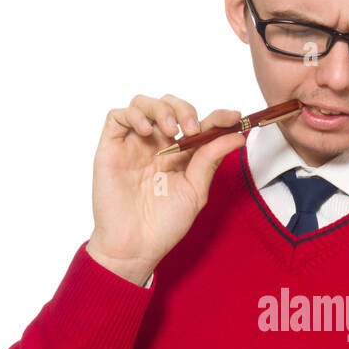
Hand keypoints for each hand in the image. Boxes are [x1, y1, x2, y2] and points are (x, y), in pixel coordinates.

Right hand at [86, 92, 245, 283]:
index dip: (217, 116)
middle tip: (192, 128)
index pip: (199, 124)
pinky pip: (117, 116)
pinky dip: (133, 115)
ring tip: (170, 130)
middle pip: (170, 105)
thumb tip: (236, 136)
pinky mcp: (111, 147)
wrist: (136, 245)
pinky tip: (145, 132)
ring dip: (161, 108)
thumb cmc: (164, 224)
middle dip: (184, 109)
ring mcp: (134, 144)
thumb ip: (210, 160)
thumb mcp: (195, 191)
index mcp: (180, 155)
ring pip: (143, 103)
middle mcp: (157, 145)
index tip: (234, 117)